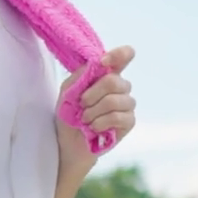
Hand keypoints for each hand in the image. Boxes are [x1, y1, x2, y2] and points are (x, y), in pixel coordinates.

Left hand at [57, 46, 135, 173]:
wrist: (69, 142)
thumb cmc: (69, 114)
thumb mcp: (68, 90)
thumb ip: (82, 75)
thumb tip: (98, 63)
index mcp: (106, 74)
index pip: (124, 56)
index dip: (119, 54)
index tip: (103, 62)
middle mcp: (120, 87)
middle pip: (115, 81)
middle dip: (93, 94)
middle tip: (82, 104)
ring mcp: (127, 104)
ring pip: (116, 100)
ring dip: (95, 111)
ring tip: (85, 119)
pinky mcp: (129, 122)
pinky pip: (119, 117)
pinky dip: (101, 122)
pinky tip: (94, 127)